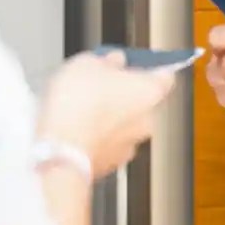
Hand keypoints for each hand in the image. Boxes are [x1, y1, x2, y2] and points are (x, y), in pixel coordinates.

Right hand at [37, 50, 177, 178]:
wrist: (59, 149)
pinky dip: (97, 138)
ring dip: (110, 119)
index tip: (137, 65)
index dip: (150, 69)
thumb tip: (113, 61)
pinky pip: (108, 145)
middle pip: (143, 102)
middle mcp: (147, 121)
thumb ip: (107, 60)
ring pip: (125, 126)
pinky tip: (76, 130)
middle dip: (124, 95)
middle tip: (99, 86)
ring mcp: (130, 145)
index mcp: (151, 92)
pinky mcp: (110, 164)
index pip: (165, 76)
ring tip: (82, 110)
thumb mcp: (88, 64)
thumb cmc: (77, 105)